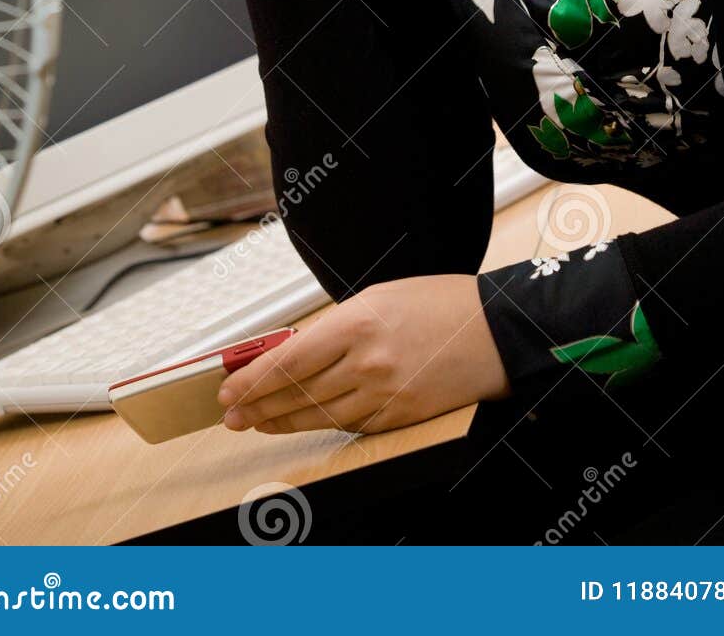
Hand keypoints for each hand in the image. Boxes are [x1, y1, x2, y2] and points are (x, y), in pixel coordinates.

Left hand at [217, 275, 511, 435]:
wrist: (494, 332)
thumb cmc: (438, 304)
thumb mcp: (378, 298)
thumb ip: (335, 326)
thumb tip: (291, 352)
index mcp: (359, 322)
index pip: (289, 360)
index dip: (252, 380)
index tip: (229, 388)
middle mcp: (368, 363)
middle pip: (297, 393)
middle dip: (256, 405)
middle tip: (230, 413)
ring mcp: (384, 395)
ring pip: (317, 416)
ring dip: (280, 420)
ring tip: (255, 422)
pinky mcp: (398, 417)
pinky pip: (348, 425)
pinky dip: (320, 423)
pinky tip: (300, 422)